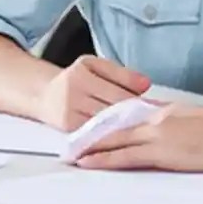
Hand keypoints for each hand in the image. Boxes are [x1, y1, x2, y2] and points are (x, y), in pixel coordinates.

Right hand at [35, 56, 151, 130]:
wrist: (45, 94)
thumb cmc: (75, 78)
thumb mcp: (95, 65)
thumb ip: (121, 73)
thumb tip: (146, 85)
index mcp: (82, 75)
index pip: (118, 92)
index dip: (139, 102)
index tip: (157, 108)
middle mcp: (73, 95)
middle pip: (113, 111)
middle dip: (136, 117)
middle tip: (156, 122)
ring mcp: (69, 115)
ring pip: (106, 125)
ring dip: (127, 129)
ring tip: (146, 131)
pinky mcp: (68, 130)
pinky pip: (96, 136)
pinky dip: (112, 136)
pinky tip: (126, 138)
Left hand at [74, 104, 202, 171]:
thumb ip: (189, 126)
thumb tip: (184, 134)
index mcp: (174, 111)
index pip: (135, 115)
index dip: (113, 122)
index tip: (97, 127)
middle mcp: (162, 117)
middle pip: (118, 124)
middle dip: (94, 133)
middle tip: (72, 139)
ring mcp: (162, 133)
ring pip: (115, 138)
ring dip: (91, 145)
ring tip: (71, 152)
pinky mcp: (165, 151)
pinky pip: (126, 155)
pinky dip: (103, 158)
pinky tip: (88, 161)